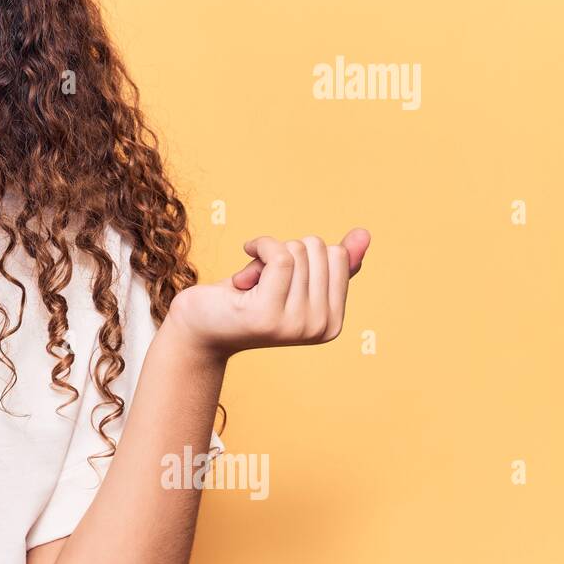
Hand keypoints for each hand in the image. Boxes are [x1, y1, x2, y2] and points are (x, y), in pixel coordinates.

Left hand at [167, 227, 370, 359]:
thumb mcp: (292, 279)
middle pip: (318, 249)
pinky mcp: (267, 315)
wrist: (199, 325)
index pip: (337, 256)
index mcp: (332, 323)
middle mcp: (320, 328)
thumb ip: (329, 264)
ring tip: (249, 283)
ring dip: (266, 255)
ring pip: (296, 251)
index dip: (303, 254)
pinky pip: (279, 256)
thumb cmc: (243, 299)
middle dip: (285, 252)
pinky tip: (244, 258)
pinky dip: (259, 245)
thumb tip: (364, 234)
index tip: (278, 278)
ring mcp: (296, 324)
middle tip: (260, 281)